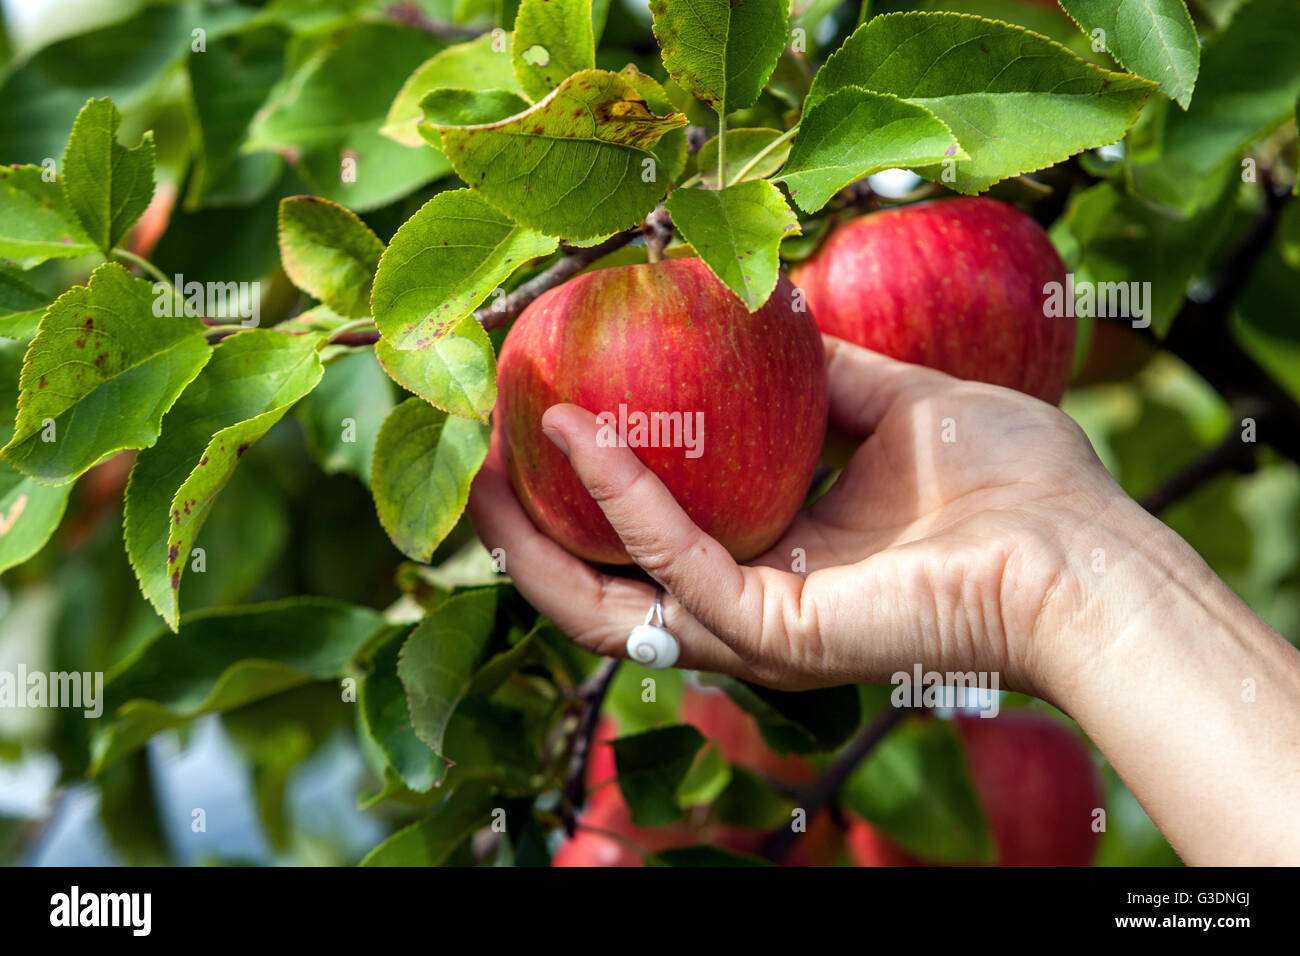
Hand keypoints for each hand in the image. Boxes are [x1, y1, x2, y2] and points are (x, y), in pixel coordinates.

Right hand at [469, 335, 1154, 695]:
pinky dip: (625, 501)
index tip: (534, 422)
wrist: (1082, 547)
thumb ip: (821, 369)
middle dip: (529, 537)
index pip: (651, 542)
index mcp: (776, 557)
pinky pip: (676, 568)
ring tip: (486, 472)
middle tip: (475, 466)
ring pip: (609, 607)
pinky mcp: (777, 635)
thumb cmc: (1011, 482)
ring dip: (538, 542)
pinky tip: (584, 434)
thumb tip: (767, 305)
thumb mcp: (897, 400)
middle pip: (604, 589)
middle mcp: (752, 603)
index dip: (583, 494)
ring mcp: (758, 629)